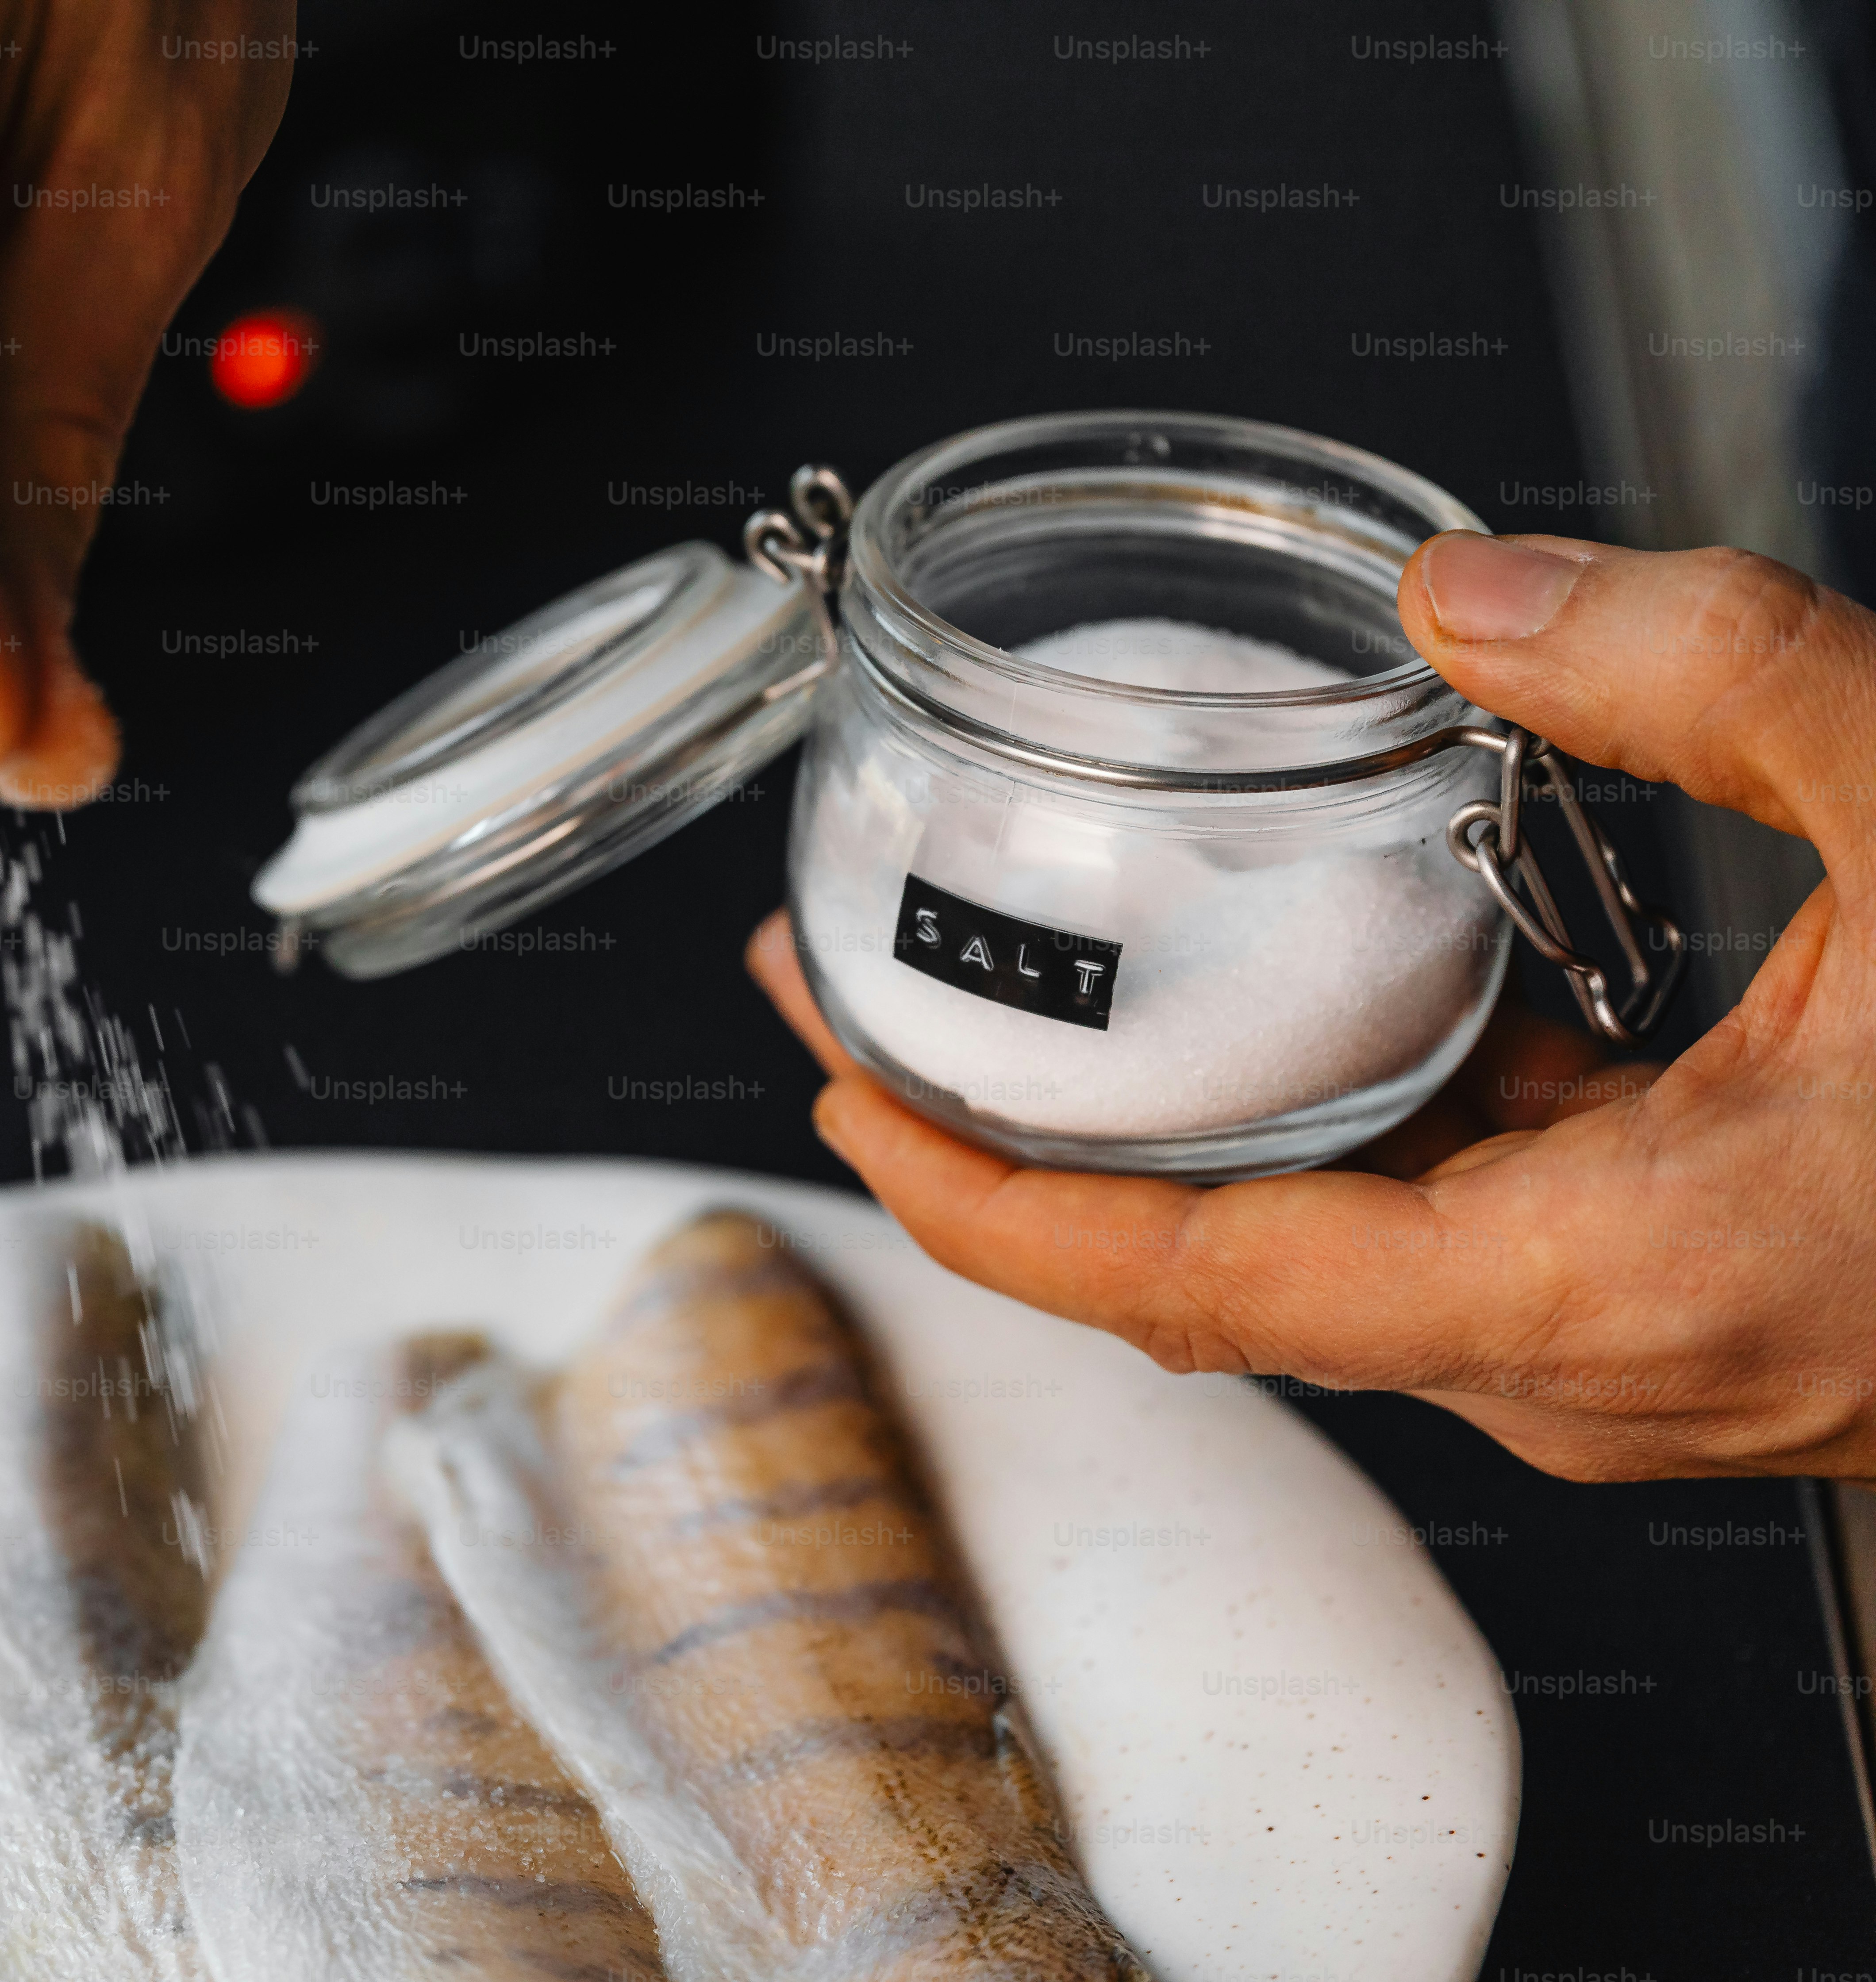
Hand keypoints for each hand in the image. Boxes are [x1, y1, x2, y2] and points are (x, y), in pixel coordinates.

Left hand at [752, 534, 1875, 1481]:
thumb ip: (1706, 676)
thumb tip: (1487, 594)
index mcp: (1606, 1291)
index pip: (1187, 1291)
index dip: (982, 1208)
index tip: (845, 1100)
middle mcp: (1591, 1372)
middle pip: (1218, 1278)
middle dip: (1033, 1145)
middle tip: (881, 1009)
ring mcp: (1637, 1365)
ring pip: (1338, 1253)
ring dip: (1185, 1130)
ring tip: (1048, 999)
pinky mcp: (1681, 1315)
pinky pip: (1456, 1227)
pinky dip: (1357, 1124)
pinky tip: (1326, 1008)